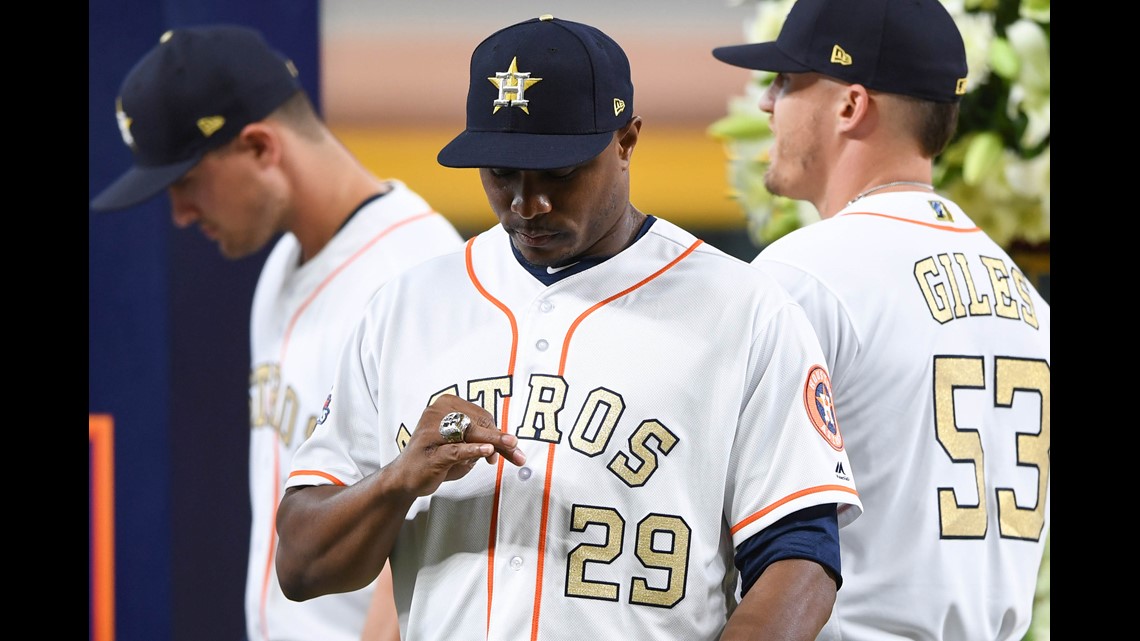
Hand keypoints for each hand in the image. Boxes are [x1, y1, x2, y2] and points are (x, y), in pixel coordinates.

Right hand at [390, 394, 525, 497]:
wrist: (406, 478)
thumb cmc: (436, 458)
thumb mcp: (464, 446)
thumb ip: (484, 441)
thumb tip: (508, 443)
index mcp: (446, 404)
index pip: (481, 415)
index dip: (498, 431)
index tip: (512, 447)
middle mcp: (437, 412)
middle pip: (478, 423)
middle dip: (500, 439)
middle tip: (518, 451)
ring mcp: (431, 431)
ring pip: (469, 433)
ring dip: (493, 442)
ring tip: (511, 448)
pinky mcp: (429, 452)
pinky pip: (455, 449)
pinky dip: (473, 450)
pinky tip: (487, 451)